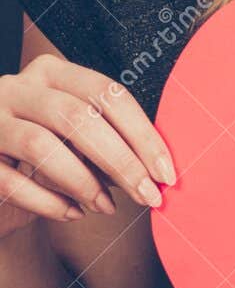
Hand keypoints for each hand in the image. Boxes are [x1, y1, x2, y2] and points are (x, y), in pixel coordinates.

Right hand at [0, 56, 174, 236]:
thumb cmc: (46, 157)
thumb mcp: (79, 140)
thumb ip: (111, 142)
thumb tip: (159, 168)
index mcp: (52, 73)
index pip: (107, 94)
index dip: (142, 134)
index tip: (166, 172)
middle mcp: (16, 87)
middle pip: (78, 117)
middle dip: (121, 161)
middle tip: (147, 196)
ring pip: (42, 145)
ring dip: (83, 182)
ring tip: (107, 207)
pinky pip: (11, 181)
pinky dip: (48, 203)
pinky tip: (72, 214)